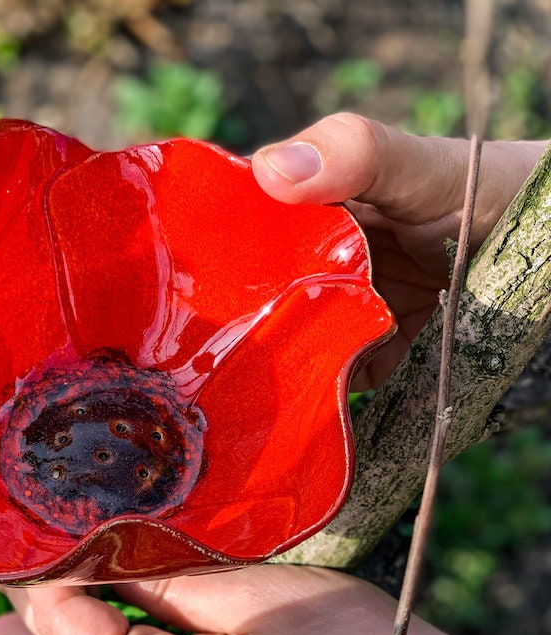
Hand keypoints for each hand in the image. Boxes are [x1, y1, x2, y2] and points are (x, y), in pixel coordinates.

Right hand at [252, 114, 545, 386]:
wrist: (541, 240)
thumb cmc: (479, 186)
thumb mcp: (414, 163)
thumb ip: (354, 154)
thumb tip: (268, 172)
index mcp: (315, 207)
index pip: (252, 229)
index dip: (225, 256)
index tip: (201, 290)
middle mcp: (326, 256)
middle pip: (271, 294)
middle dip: (254, 322)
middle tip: (225, 354)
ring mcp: (354, 301)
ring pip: (304, 337)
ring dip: (291, 361)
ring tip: (264, 387)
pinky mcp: (384, 340)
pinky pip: (348, 369)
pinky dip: (337, 386)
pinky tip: (323, 397)